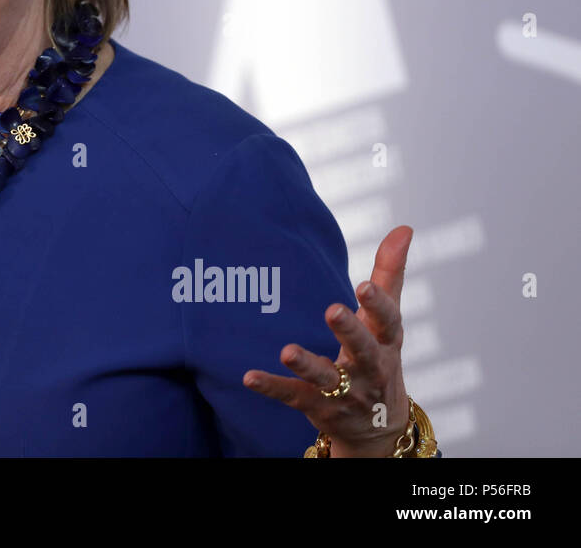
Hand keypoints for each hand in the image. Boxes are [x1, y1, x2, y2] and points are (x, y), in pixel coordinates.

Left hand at [242, 224, 413, 456]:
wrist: (378, 426)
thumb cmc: (380, 356)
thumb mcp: (389, 319)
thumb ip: (391, 273)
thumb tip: (404, 227)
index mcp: (386, 342)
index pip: (388, 322)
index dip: (378, 304)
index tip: (364, 284)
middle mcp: (368, 368)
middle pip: (363, 350)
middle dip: (349, 331)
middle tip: (332, 309)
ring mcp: (343, 391)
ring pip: (326, 377)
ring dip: (307, 364)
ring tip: (287, 350)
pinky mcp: (317, 406)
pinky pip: (292, 396)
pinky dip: (271, 387)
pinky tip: (249, 377)